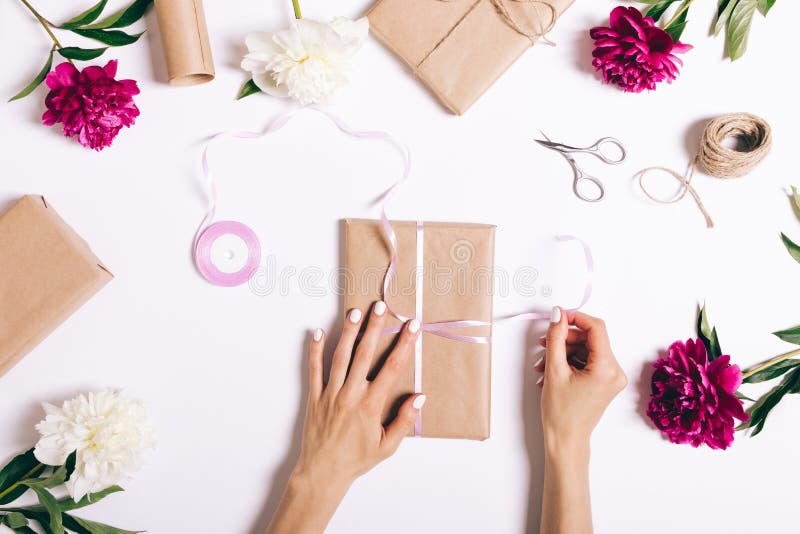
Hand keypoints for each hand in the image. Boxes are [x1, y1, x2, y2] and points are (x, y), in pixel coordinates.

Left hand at [266, 301, 424, 533]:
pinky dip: (314, 350)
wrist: (323, 472)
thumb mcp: (387, 446)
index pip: (391, 368)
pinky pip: (314, 369)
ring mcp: (330, 394)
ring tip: (355, 312)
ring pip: (339, 357)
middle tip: (381, 305)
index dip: (404, 344)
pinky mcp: (314, 397)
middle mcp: (351, 395)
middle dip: (374, 328)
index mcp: (371, 406)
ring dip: (348, 333)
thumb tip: (420, 397)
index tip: (412, 326)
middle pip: (364, 354)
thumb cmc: (358, 459)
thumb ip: (404, 421)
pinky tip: (318, 331)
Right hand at [536, 307, 625, 533]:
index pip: (596, 328)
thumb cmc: (561, 413)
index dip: (576, 317)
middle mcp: (615, 371)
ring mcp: (611, 378)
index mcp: (608, 368)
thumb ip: (556, 337)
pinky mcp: (605, 382)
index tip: (558, 316)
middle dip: (565, 339)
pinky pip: (587, 361)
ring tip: (543, 364)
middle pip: (590, 339)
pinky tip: (552, 370)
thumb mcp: (554, 369)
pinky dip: (569, 361)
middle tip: (544, 344)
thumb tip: (558, 313)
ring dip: (564, 351)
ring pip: (586, 349)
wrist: (566, 441)